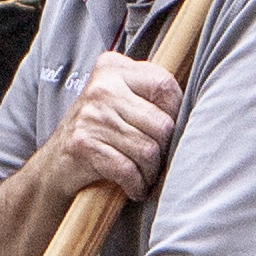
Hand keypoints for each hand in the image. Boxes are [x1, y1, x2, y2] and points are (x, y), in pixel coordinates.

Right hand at [35, 52, 179, 201]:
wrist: (55, 165)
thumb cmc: (100, 133)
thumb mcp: (121, 102)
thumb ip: (150, 96)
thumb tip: (200, 109)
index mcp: (113, 67)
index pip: (166, 86)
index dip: (175, 115)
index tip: (166, 133)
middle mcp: (101, 87)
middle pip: (162, 124)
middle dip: (164, 151)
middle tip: (155, 162)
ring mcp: (91, 116)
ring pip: (148, 150)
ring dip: (150, 172)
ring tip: (145, 176)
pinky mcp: (83, 145)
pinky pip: (128, 169)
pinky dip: (136, 185)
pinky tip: (133, 187)